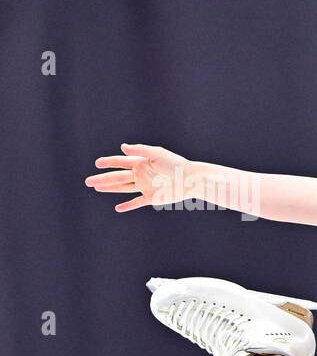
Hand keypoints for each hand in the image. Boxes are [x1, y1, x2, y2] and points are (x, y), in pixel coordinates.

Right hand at [84, 143, 198, 211]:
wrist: (190, 179)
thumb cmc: (175, 164)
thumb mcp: (157, 154)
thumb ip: (140, 150)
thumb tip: (122, 147)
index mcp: (141, 162)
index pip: (120, 162)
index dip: (108, 162)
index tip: (97, 163)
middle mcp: (140, 174)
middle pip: (117, 176)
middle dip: (102, 178)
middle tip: (87, 181)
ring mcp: (145, 186)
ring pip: (123, 188)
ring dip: (110, 188)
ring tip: (96, 188)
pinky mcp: (152, 197)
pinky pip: (137, 202)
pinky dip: (128, 205)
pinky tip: (118, 208)